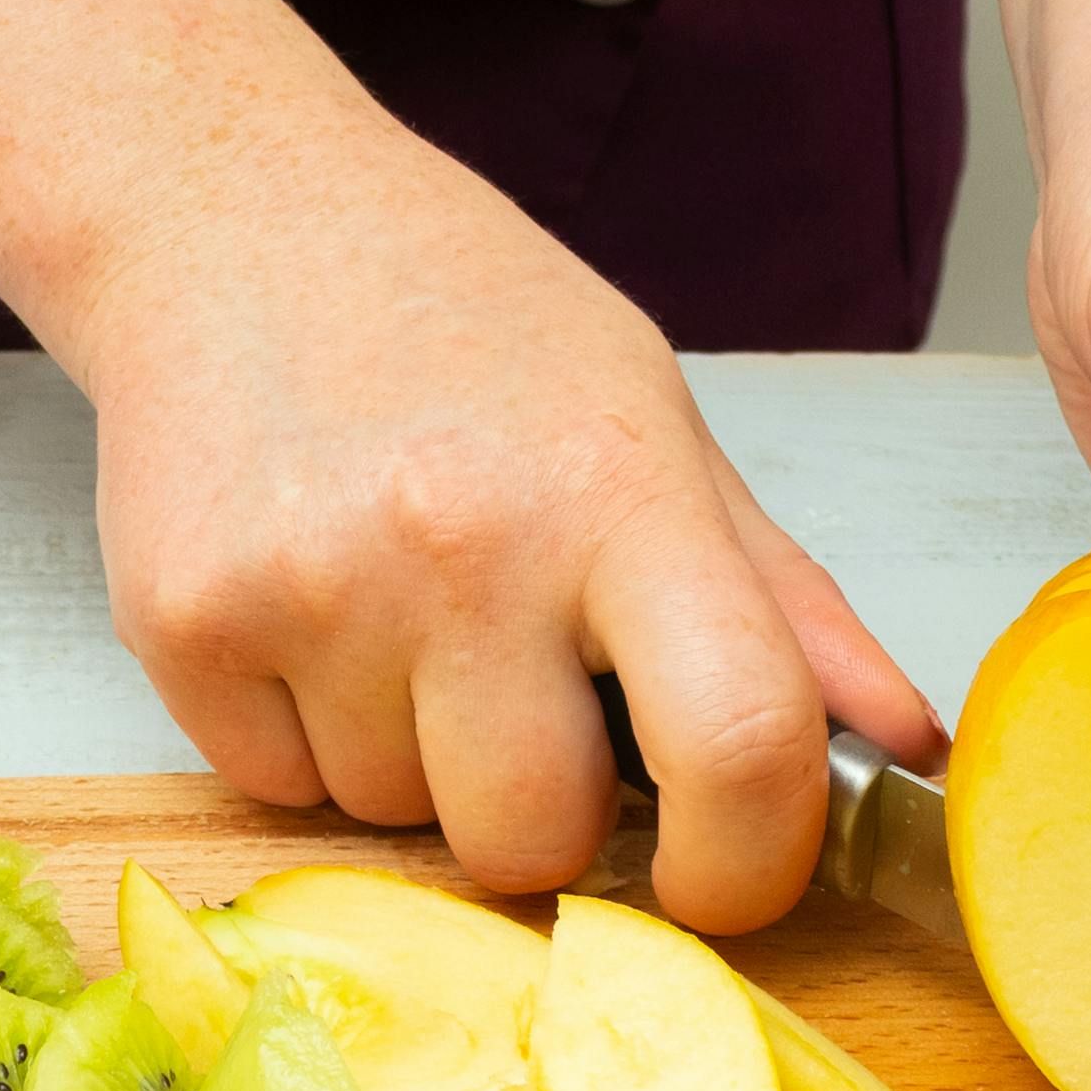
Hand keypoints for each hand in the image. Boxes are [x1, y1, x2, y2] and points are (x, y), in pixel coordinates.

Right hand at [53, 121, 939, 935]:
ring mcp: (309, 589)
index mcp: (617, 490)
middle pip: (536, 838)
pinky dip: (299, 735)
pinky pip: (277, 788)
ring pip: (395, 820)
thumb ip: (781, 600)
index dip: (751, 864)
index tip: (724, 876)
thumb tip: (907, 746)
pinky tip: (305, 605)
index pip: (739, 742)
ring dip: (408, 757)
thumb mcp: (650, 420)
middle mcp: (463, 543)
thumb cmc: (459, 318)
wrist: (229, 214)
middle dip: (540, 808)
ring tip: (392, 606)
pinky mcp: (182, 624)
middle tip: (514, 686)